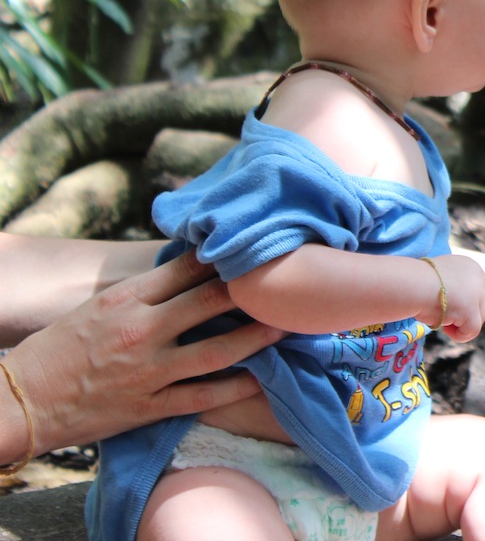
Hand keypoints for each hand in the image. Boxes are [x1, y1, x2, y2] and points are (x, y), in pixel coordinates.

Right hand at [0, 253, 282, 458]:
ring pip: (215, 351)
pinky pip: (202, 397)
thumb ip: (145, 292)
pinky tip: (261, 379)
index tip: (257, 248)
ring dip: (255, 339)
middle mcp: (140, 331)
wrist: (22, 400)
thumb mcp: (99, 306)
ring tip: (285, 328)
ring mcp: (146, 371)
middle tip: (287, 284)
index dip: (225, 258)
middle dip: (252, 293)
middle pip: (209, 302)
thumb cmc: (60, 348)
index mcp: (125, 299)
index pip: (186, 269)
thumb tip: (193, 268)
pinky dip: (235, 389)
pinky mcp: (148, 406)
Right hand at [424, 255, 484, 342]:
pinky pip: (471, 331)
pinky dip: (458, 335)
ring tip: (441, 318)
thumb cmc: (417, 282)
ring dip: (459, 324)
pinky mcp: (471, 310)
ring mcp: (477, 294)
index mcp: (471, 267)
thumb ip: (455, 287)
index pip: (479, 292)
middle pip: (482, 307)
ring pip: (477, 320)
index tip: (447, 308)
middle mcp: (479, 277)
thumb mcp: (441, 279)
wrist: (410, 284)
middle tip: (444, 316)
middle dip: (464, 316)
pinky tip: (444, 327)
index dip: (465, 305)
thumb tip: (459, 305)